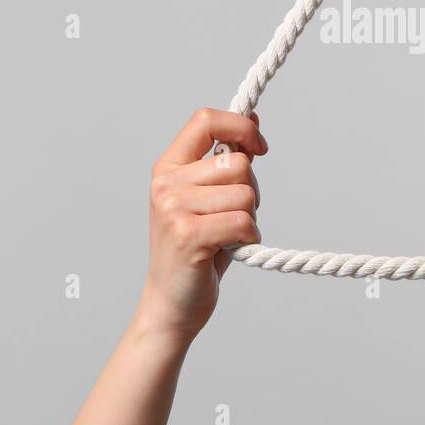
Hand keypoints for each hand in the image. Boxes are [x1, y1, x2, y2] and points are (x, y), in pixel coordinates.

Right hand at [137, 108, 266, 343]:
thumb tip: (252, 119)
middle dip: (251, 190)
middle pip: (238, 163)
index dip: (240, 126)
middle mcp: (166, 183)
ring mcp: (174, 209)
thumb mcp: (208, 198)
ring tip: (228, 235)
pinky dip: (250, 238)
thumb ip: (226, 160)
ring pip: (246, 194)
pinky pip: (244, 222)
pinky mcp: (189, 236)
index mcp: (168, 167)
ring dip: (250, 218)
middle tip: (235, 215)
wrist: (170, 305)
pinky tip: (232, 249)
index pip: (205, 119)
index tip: (259, 147)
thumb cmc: (196, 250)